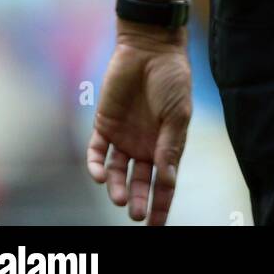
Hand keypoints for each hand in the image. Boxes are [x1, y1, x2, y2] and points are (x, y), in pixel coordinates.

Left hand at [86, 24, 191, 225]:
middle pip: (139, 182)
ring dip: (116, 187)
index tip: (156, 226)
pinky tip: (99, 175)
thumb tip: (169, 180)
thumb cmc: (172, 78)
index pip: (164, 181)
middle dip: (139, 200)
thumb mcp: (178, 114)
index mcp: (166, 144)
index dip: (161, 203)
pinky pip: (96, 151)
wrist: (150, 48)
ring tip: (120, 198)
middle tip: (138, 215)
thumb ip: (170, 147)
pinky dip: (96, 166)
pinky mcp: (104, 124)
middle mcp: (144, 145)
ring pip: (116, 172)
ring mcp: (123, 136)